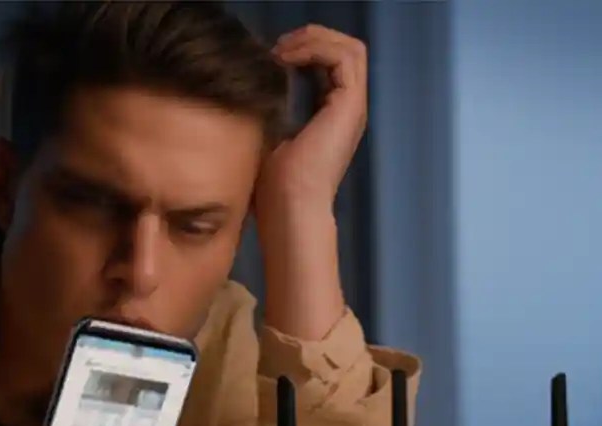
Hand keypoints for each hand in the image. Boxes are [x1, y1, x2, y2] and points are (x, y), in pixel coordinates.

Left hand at [254, 24, 367, 340]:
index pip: (328, 65)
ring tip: (283, 50)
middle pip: (344, 49)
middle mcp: (347, 110)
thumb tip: (249, 89)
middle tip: (277, 47)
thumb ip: (269, 111)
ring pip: (350, 48)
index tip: (268, 59)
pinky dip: (315, 50)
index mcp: (331, 116)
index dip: (301, 51)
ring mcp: (352, 108)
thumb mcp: (266, 138)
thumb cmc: (271, 189)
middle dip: (310, 39)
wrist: (289, 211)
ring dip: (314, 40)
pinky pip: (344, 57)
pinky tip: (285, 61)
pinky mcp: (350, 107)